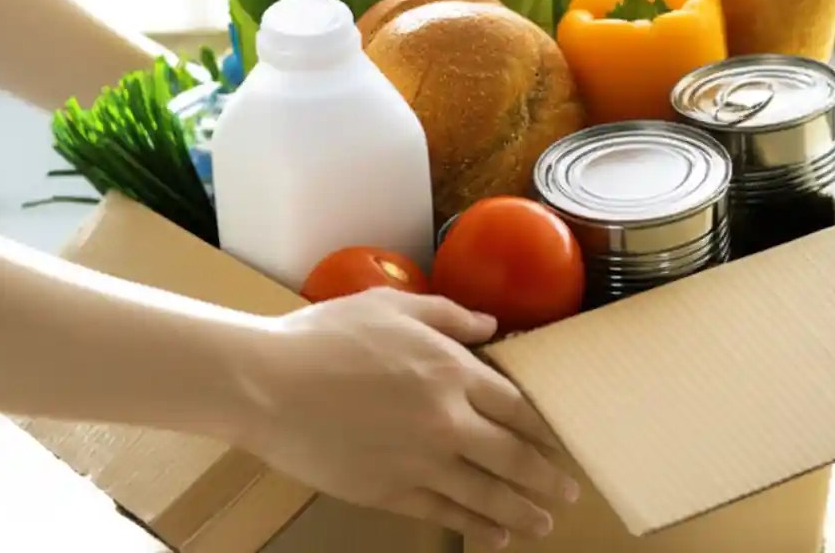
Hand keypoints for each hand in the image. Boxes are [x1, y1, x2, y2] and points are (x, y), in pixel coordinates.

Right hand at [235, 288, 578, 548]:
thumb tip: (490, 325)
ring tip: (542, 526)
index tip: (561, 444)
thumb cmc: (325, 336)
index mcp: (452, 371)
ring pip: (487, 494)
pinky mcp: (390, 492)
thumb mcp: (392, 306)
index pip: (518, 407)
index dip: (544, 430)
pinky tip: (493, 537)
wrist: (267, 384)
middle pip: (514, 457)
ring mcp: (420, 462)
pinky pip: (445, 514)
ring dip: (521, 513)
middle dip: (546, 479)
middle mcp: (447, 421)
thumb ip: (448, 315)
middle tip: (567, 494)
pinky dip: (476, 528)